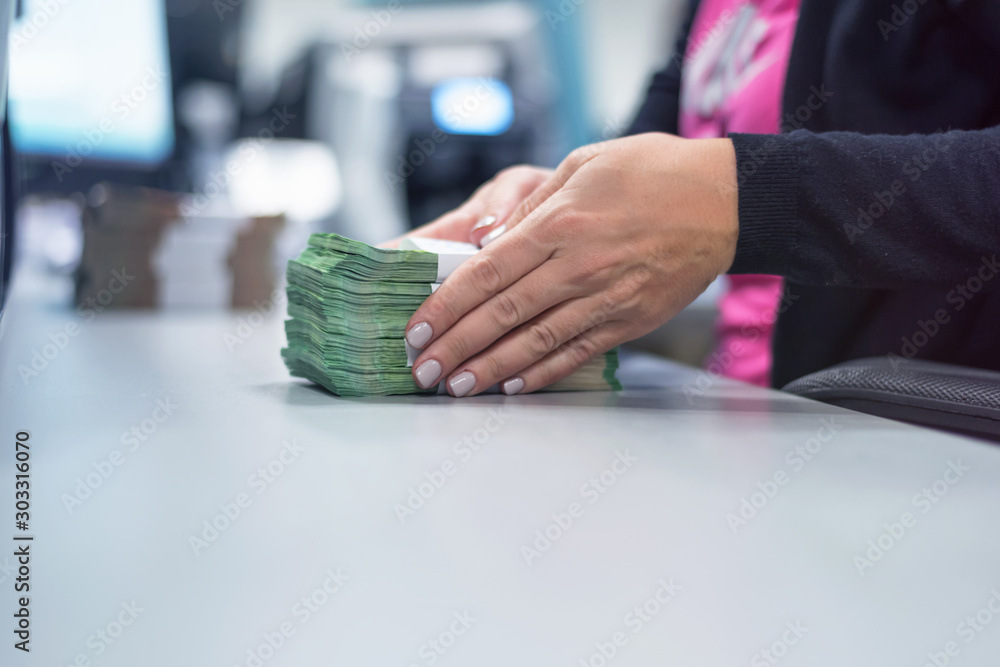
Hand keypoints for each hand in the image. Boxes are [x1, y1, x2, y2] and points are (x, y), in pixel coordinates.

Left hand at [403, 133, 738, 396]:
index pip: (487, 272)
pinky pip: (577, 352)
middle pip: (502, 314)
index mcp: (561, 223)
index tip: (418, 326)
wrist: (725, 200)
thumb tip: (491, 240)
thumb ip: (533, 205)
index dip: (447, 304)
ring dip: (489, 368)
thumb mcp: (583, 163)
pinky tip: (513, 386)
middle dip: (455, 346)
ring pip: (535, 342)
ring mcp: (606, 299)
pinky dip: (543, 372)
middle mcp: (578, 266)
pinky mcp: (629, 320)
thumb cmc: (654, 171)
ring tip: (455, 387)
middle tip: (422, 370)